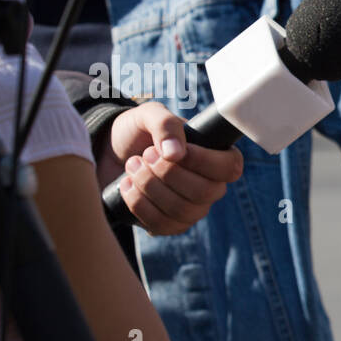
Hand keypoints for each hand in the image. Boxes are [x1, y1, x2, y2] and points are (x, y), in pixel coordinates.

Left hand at [104, 102, 243, 234]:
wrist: (110, 152)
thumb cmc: (138, 132)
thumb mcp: (149, 115)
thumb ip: (166, 125)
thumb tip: (175, 153)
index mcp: (216, 157)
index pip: (230, 168)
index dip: (203, 162)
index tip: (174, 152)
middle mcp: (211, 186)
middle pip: (204, 192)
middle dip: (168, 173)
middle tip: (145, 154)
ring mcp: (192, 209)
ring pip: (181, 210)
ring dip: (149, 186)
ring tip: (132, 165)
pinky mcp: (170, 224)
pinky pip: (161, 224)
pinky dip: (138, 203)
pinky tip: (127, 185)